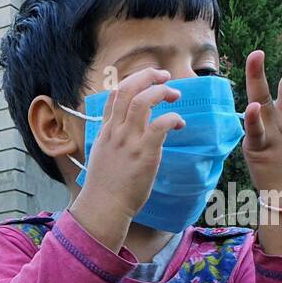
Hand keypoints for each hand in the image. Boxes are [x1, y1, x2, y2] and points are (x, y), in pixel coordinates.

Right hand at [70, 67, 184, 221]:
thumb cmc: (105, 186)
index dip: (132, 81)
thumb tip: (125, 132)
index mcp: (106, 131)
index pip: (114, 95)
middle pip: (128, 89)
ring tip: (175, 95)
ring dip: (161, 92)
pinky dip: (172, 117)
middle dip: (148, 76)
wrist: (104, 206)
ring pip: (143, 101)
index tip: (147, 81)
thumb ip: (112, 139)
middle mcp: (116, 131)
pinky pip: (161, 125)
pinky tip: (179, 123)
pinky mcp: (145, 153)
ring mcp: (129, 141)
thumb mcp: (102, 155)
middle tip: (164, 76)